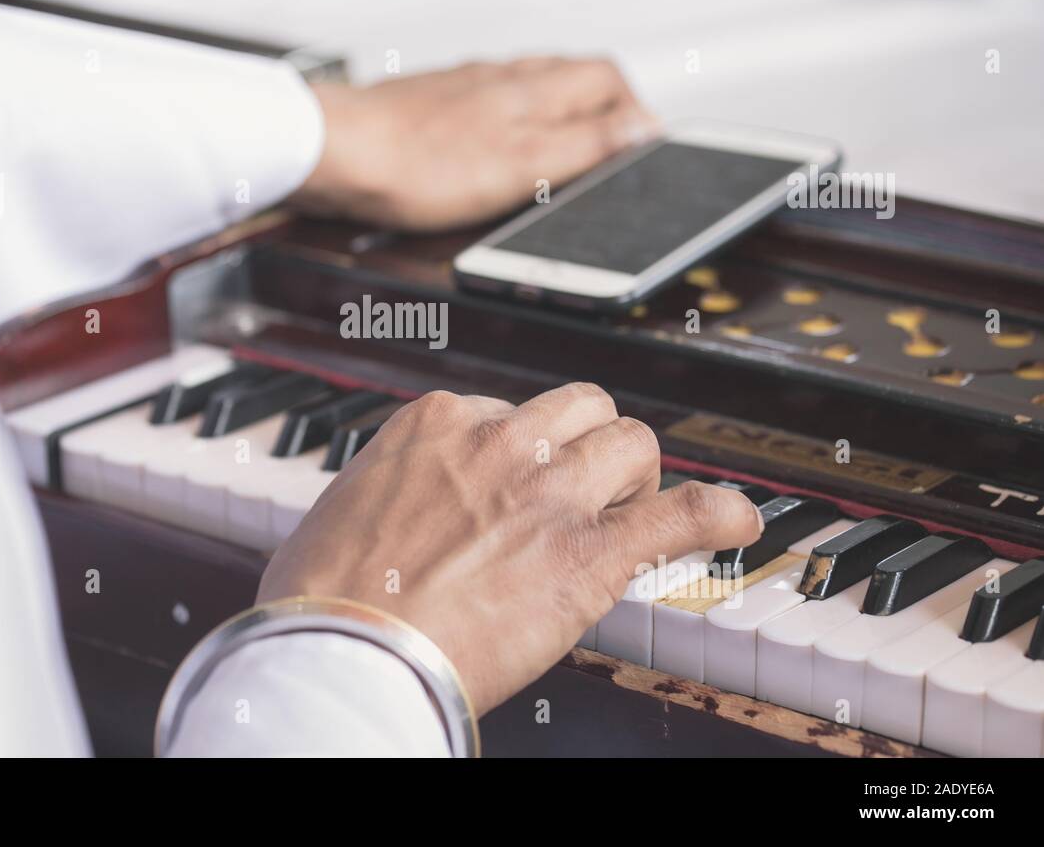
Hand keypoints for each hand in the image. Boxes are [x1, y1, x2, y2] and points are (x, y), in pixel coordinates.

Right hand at [258, 384, 761, 714]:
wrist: (344, 656)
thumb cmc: (326, 598)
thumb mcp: (345, 508)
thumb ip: (395, 485)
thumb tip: (404, 498)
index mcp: (436, 422)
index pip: (508, 408)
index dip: (522, 453)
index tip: (521, 486)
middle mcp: (499, 440)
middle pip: (582, 410)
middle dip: (588, 445)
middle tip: (583, 489)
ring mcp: (548, 492)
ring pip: (632, 444)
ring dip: (636, 476)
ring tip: (630, 509)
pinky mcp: (588, 554)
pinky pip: (681, 515)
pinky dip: (717, 514)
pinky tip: (737, 520)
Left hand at [292, 58, 657, 231]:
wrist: (336, 154)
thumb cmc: (422, 167)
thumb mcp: (523, 167)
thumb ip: (587, 145)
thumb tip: (646, 129)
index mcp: (534, 90)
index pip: (608, 79)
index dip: (634, 113)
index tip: (642, 150)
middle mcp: (503, 76)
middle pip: (572, 77)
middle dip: (600, 111)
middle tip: (608, 154)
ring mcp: (465, 85)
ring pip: (529, 86)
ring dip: (555, 113)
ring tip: (559, 153)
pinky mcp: (432, 101)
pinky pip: (488, 101)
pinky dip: (509, 122)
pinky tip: (493, 150)